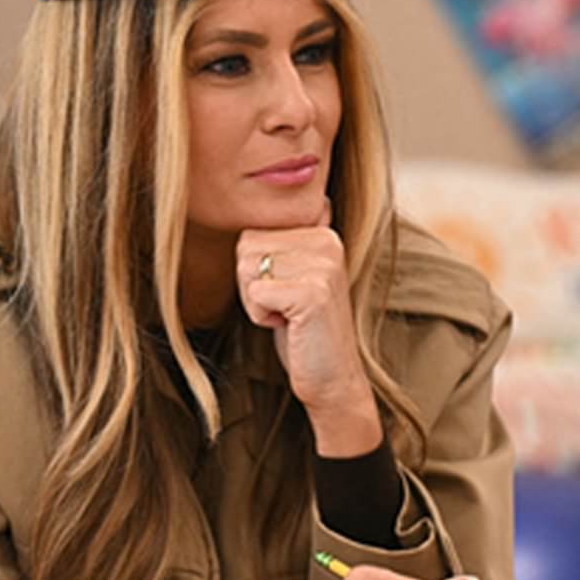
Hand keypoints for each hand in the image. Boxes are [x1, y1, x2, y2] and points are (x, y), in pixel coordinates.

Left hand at [237, 206, 379, 455]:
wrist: (333, 378)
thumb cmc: (305, 331)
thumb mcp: (296, 276)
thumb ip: (286, 241)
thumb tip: (276, 200)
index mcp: (323, 232)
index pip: (252, 232)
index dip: (256, 270)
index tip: (287, 291)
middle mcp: (327, 241)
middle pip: (246, 246)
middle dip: (252, 283)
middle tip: (285, 307)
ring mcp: (323, 265)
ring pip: (246, 267)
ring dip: (256, 300)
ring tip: (288, 315)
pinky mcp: (312, 292)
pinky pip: (254, 293)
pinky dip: (260, 316)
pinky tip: (289, 326)